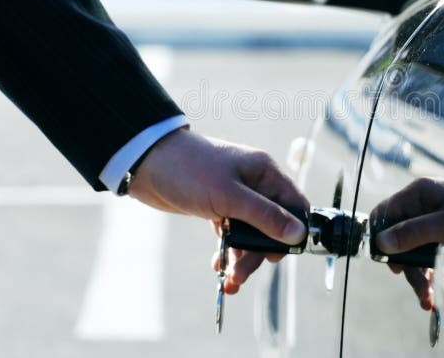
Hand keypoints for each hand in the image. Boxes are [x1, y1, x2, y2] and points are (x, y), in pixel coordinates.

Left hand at [129, 128, 308, 293]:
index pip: (294, 205)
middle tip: (241, 273)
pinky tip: (218, 266)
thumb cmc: (189, 170)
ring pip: (251, 233)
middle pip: (271, 226)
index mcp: (264, 174)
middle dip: (258, 252)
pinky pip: (233, 233)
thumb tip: (298, 234)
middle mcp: (254, 185)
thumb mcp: (230, 197)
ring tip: (228, 279)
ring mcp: (236, 197)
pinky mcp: (218, 207)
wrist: (145, 163)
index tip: (277, 254)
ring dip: (242, 257)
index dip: (292, 231)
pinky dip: (228, 250)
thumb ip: (265, 216)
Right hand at [370, 177, 443, 308]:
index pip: (383, 213)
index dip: (380, 237)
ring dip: (418, 275)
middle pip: (397, 238)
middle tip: (418, 287)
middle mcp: (420, 207)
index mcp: (416, 195)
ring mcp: (430, 222)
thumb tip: (381, 243)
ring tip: (427, 298)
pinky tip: (432, 291)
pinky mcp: (440, 237)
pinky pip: (425, 255)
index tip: (389, 260)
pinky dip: (428, 273)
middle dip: (406, 265)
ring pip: (412, 251)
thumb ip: (413, 233)